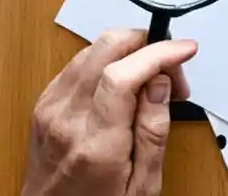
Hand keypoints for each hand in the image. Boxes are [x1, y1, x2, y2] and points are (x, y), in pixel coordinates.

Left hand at [23, 30, 197, 195]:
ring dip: (128, 53)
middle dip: (146, 45)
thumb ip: (153, 132)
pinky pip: (78, 64)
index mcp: (96, 144)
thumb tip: (161, 84)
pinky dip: (106, 63)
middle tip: (170, 71)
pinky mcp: (44, 103)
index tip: (183, 50)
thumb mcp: (142, 186)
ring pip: (93, 50)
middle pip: (105, 48)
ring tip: (149, 83)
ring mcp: (51, 108)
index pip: (123, 75)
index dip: (158, 53)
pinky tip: (122, 85)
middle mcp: (68, 119)